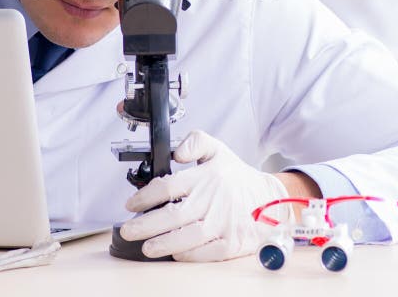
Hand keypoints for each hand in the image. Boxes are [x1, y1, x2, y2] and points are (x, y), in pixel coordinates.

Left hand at [119, 130, 290, 261]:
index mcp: (206, 178)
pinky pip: (205, 253)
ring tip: (146, 246)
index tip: (131, 203)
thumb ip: (194, 142)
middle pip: (173, 215)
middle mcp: (213, 201)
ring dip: (163, 243)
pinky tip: (174, 252)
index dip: (145, 196)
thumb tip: (177, 152)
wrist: (269, 198)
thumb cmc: (237, 176)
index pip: (168, 187)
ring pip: (187, 237)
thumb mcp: (217, 149)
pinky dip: (188, 254)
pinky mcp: (231, 243)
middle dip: (146, 225)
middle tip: (128, 230)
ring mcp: (223, 224)